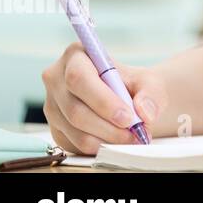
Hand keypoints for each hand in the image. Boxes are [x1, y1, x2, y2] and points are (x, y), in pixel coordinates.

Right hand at [42, 42, 166, 154]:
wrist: (126, 99)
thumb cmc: (133, 85)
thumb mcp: (148, 81)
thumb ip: (151, 93)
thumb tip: (144, 112)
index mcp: (76, 56)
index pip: (79, 78)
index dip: (103, 101)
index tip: (128, 117)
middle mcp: (56, 79)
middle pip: (75, 109)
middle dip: (108, 125)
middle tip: (134, 133)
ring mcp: (52, 105)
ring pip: (74, 129)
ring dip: (106, 139)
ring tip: (131, 138)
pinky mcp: (55, 127)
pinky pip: (74, 143)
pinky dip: (99, 146)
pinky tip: (117, 142)